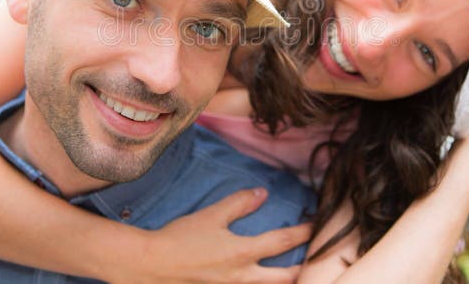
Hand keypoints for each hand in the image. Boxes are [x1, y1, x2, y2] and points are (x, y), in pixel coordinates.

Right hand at [121, 188, 311, 283]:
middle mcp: (243, 278)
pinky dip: (258, 283)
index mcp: (243, 254)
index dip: (303, 232)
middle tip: (315, 258)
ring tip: (293, 270)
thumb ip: (239, 203)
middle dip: (304, 269)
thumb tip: (263, 193)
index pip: (282, 242)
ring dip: (283, 280)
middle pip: (285, 279)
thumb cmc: (181, 239)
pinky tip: (259, 277)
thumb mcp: (211, 216)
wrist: (152, 266)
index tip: (316, 225)